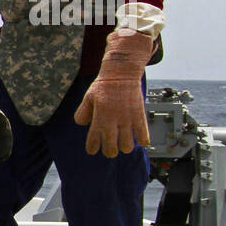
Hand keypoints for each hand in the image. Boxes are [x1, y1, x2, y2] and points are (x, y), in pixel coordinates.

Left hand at [73, 28, 154, 156]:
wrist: (121, 74)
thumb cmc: (103, 87)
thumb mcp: (87, 98)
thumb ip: (82, 113)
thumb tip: (85, 126)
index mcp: (99, 117)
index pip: (94, 140)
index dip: (93, 148)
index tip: (93, 149)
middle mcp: (113, 120)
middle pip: (111, 148)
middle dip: (110, 151)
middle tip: (110, 148)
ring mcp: (127, 119)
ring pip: (127, 146)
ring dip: (125, 147)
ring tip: (123, 142)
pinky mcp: (140, 116)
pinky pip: (144, 136)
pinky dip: (142, 141)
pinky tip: (137, 137)